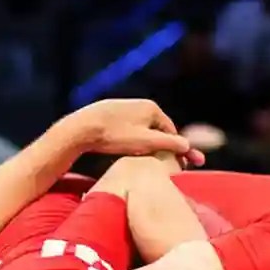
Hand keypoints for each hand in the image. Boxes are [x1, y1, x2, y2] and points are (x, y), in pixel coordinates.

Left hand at [62, 99, 204, 166]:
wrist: (82, 127)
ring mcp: (125, 108)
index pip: (172, 131)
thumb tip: (187, 145)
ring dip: (149, 145)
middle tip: (167, 165)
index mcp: (152, 108)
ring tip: (149, 160)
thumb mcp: (145, 142)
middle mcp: (141, 104)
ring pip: (143, 131)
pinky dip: (134, 141)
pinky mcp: (112, 114)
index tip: (182, 164)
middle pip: (158, 131)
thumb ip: (168, 144)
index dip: (177, 149)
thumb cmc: (115, 135)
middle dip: (164, 147)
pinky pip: (130, 130)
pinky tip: (130, 152)